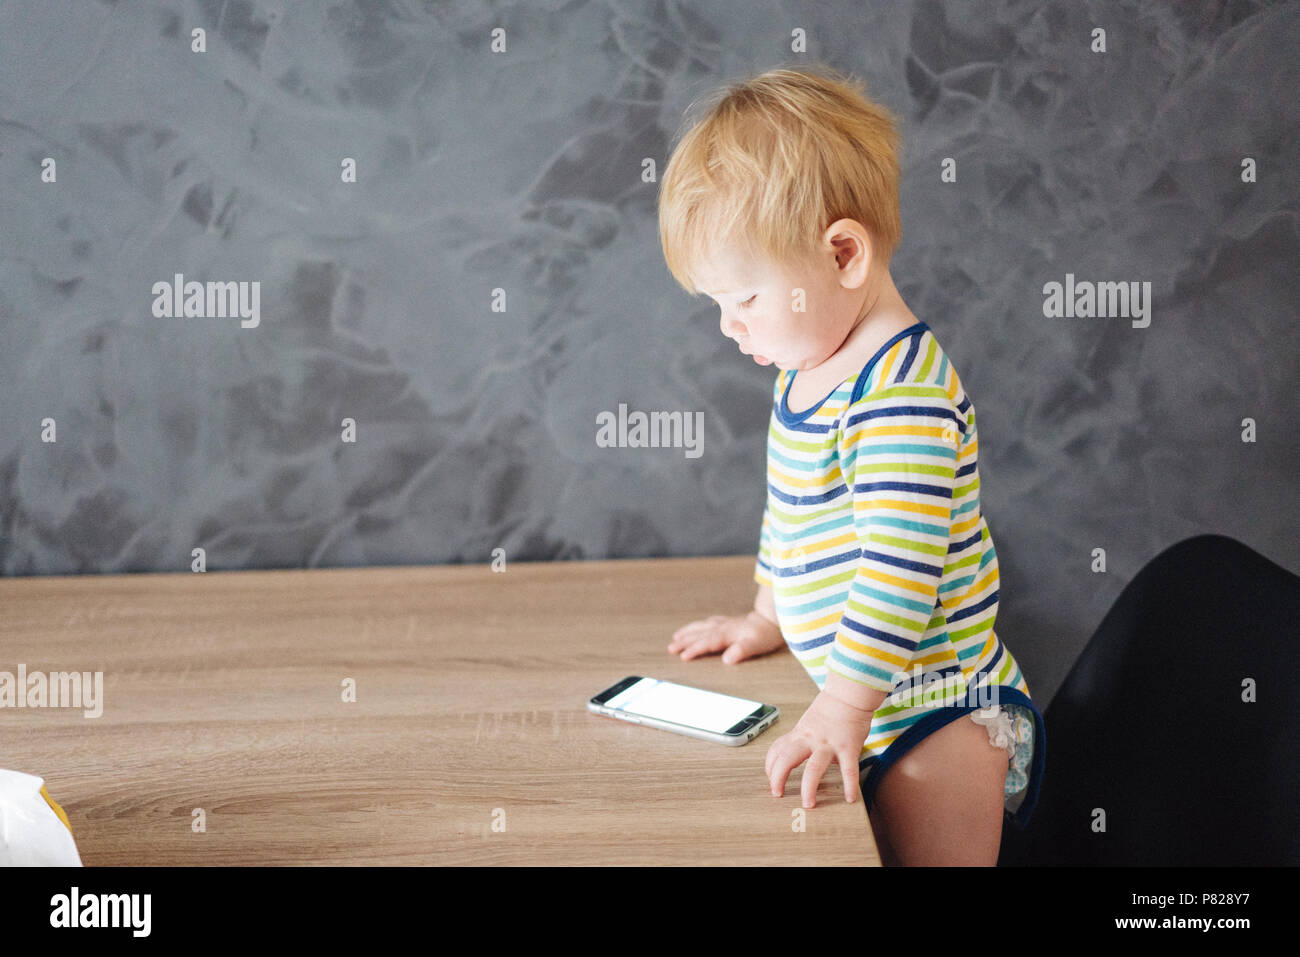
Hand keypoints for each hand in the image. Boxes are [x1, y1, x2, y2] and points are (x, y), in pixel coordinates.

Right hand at [667, 611, 784, 663]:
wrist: (774, 619)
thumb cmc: (766, 634)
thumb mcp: (756, 645)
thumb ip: (742, 651)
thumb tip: (727, 659)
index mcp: (727, 633)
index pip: (707, 642)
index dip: (694, 649)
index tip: (682, 657)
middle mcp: (723, 627)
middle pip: (699, 634)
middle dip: (684, 641)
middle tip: (671, 648)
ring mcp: (725, 623)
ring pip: (702, 627)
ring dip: (688, 632)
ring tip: (675, 637)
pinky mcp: (729, 622)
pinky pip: (709, 623)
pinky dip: (700, 626)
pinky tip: (698, 626)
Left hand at [765, 689, 874, 807]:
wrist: (849, 694)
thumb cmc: (830, 709)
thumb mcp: (808, 722)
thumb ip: (801, 738)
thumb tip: (794, 754)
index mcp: (799, 733)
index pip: (777, 750)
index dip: (770, 766)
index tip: (770, 778)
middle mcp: (810, 739)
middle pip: (787, 758)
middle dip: (778, 777)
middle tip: (777, 793)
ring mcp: (829, 744)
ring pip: (814, 768)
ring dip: (809, 787)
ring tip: (808, 803)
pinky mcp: (848, 748)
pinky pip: (848, 769)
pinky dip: (849, 785)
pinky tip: (850, 798)